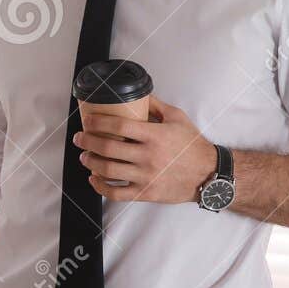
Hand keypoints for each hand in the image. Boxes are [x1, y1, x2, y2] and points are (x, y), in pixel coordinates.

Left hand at [72, 97, 216, 202]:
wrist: (208, 174)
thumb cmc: (192, 145)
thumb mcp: (178, 118)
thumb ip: (156, 105)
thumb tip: (137, 94)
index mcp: (155, 135)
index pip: (119, 126)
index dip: (98, 123)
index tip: (88, 121)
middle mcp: (148, 156)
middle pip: (108, 148)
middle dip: (88, 142)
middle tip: (80, 139)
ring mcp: (146, 176)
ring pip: (108, 171)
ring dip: (91, 163)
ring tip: (85, 157)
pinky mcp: (145, 192)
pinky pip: (116, 193)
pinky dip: (100, 187)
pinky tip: (95, 179)